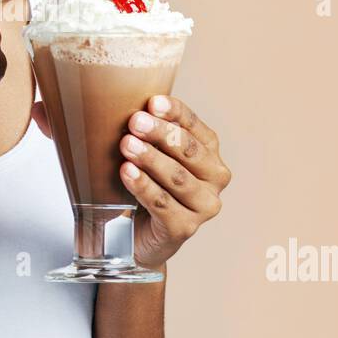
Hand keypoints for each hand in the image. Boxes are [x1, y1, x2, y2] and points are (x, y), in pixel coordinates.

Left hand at [118, 95, 229, 269]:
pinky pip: (163, 204)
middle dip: (160, 133)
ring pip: (177, 177)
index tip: (152, 101)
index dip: (175, 112)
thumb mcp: (150, 154)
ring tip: (127, 144)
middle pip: (189, 150)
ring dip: (150, 158)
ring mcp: (204, 206)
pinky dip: (143, 186)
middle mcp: (215, 178)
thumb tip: (122, 102)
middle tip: (134, 121)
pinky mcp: (185, 228)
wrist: (136, 236)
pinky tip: (126, 172)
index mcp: (209, 152)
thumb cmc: (145, 185)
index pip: (195, 126)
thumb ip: (147, 132)